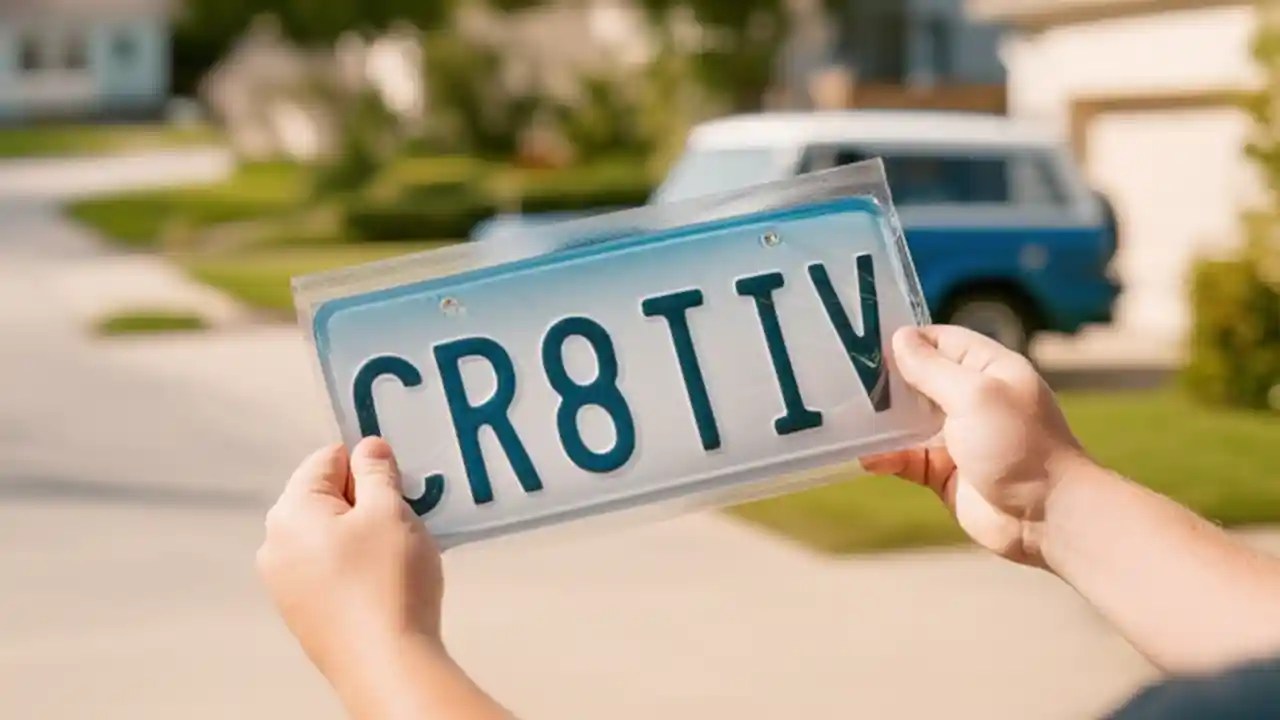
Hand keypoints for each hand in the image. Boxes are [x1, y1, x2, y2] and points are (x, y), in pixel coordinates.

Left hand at [257, 438, 443, 682]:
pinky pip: (327, 570)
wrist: (385, 663)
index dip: (367, 464)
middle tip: (403, 522)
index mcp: (291, 510)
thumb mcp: (390, 511)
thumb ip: (377, 471)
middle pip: (323, 498)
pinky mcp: (300, 613)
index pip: (327, 459)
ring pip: (327, 536)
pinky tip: (382, 586)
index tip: (398, 486)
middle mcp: (274, 543)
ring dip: (361, 536)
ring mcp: (283, 583)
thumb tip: (367, 447)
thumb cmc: (388, 579)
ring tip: (396, 557)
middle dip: (364, 502)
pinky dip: (353, 567)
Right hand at [862, 326, 1089, 566]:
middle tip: (843, 377)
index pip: (942, 341)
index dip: (908, 339)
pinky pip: (907, 458)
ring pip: (908, 421)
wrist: (1048, 517)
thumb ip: (932, 369)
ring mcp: (958, 437)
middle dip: (887, 380)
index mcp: (989, 370)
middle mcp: (973, 399)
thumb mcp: (974, 396)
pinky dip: (886, 457)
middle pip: (920, 379)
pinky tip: (866, 458)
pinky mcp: (945, 472)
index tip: (866, 342)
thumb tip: (899, 339)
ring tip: (845, 416)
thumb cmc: (1019, 446)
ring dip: (881, 421)